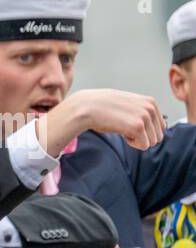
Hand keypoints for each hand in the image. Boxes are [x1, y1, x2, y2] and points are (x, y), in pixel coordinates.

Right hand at [43, 90, 164, 153]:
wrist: (86, 107)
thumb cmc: (102, 108)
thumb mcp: (127, 106)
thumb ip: (141, 113)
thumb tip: (149, 130)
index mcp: (150, 102)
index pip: (160, 127)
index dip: (144, 131)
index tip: (128, 125)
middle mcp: (151, 107)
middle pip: (158, 136)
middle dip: (142, 137)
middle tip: (124, 128)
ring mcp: (145, 116)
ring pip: (151, 142)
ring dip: (136, 140)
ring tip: (121, 129)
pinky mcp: (137, 126)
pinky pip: (143, 146)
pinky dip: (132, 143)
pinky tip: (121, 133)